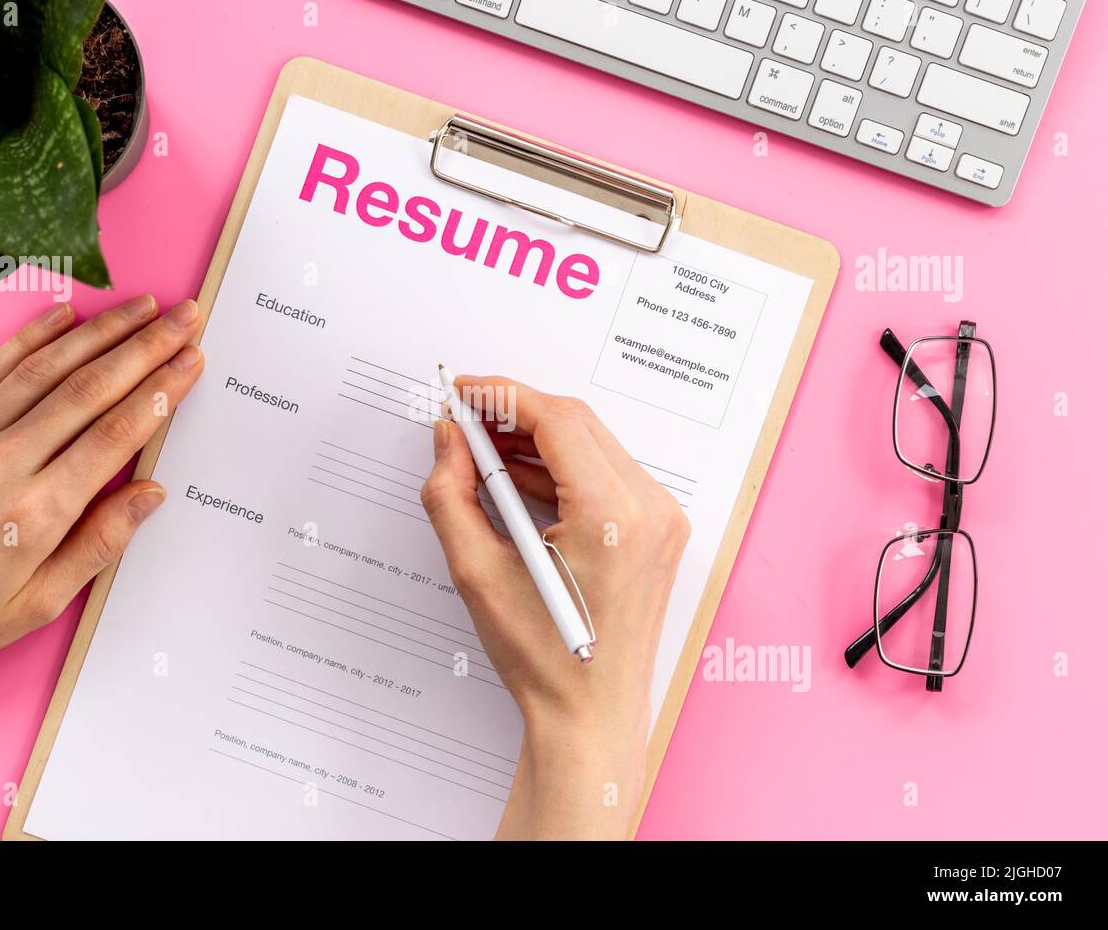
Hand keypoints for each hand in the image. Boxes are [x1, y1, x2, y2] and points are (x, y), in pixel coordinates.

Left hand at [0, 297, 204, 736]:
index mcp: (36, 513)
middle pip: (90, 390)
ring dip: (100, 331)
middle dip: (146, 348)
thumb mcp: (36, 605)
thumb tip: (150, 495)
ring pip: (46, 369)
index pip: (115, 435)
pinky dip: (30, 337)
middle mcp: (1, 464)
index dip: (161, 393)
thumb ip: (98, 545)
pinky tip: (64, 313)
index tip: (191, 362)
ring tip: (140, 306)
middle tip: (183, 317)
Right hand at [420, 375, 688, 839]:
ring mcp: (659, 520)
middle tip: (465, 418)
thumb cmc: (544, 659)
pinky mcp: (656, 532)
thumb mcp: (477, 572)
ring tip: (483, 448)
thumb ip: (452, 494)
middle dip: (516, 413)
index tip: (463, 391)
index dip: (502, 396)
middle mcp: (647, 508)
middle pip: (576, 425)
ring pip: (592, 445)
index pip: (555, 421)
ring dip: (537, 439)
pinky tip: (519, 477)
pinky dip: (561, 467)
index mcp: (610, 515)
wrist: (591, 717)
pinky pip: (605, 475)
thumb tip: (448, 440)